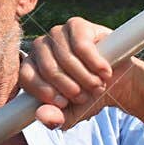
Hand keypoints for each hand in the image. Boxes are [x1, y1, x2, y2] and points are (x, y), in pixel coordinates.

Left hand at [19, 17, 140, 129]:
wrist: (117, 82)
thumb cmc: (88, 96)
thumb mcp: (71, 114)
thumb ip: (55, 119)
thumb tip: (43, 117)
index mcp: (32, 68)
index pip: (26, 76)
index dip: (44, 91)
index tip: (63, 103)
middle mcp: (40, 48)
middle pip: (47, 68)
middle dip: (69, 87)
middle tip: (84, 96)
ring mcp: (57, 33)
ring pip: (65, 57)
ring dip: (85, 77)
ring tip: (97, 85)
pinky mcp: (76, 25)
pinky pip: (81, 45)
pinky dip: (95, 63)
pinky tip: (104, 71)